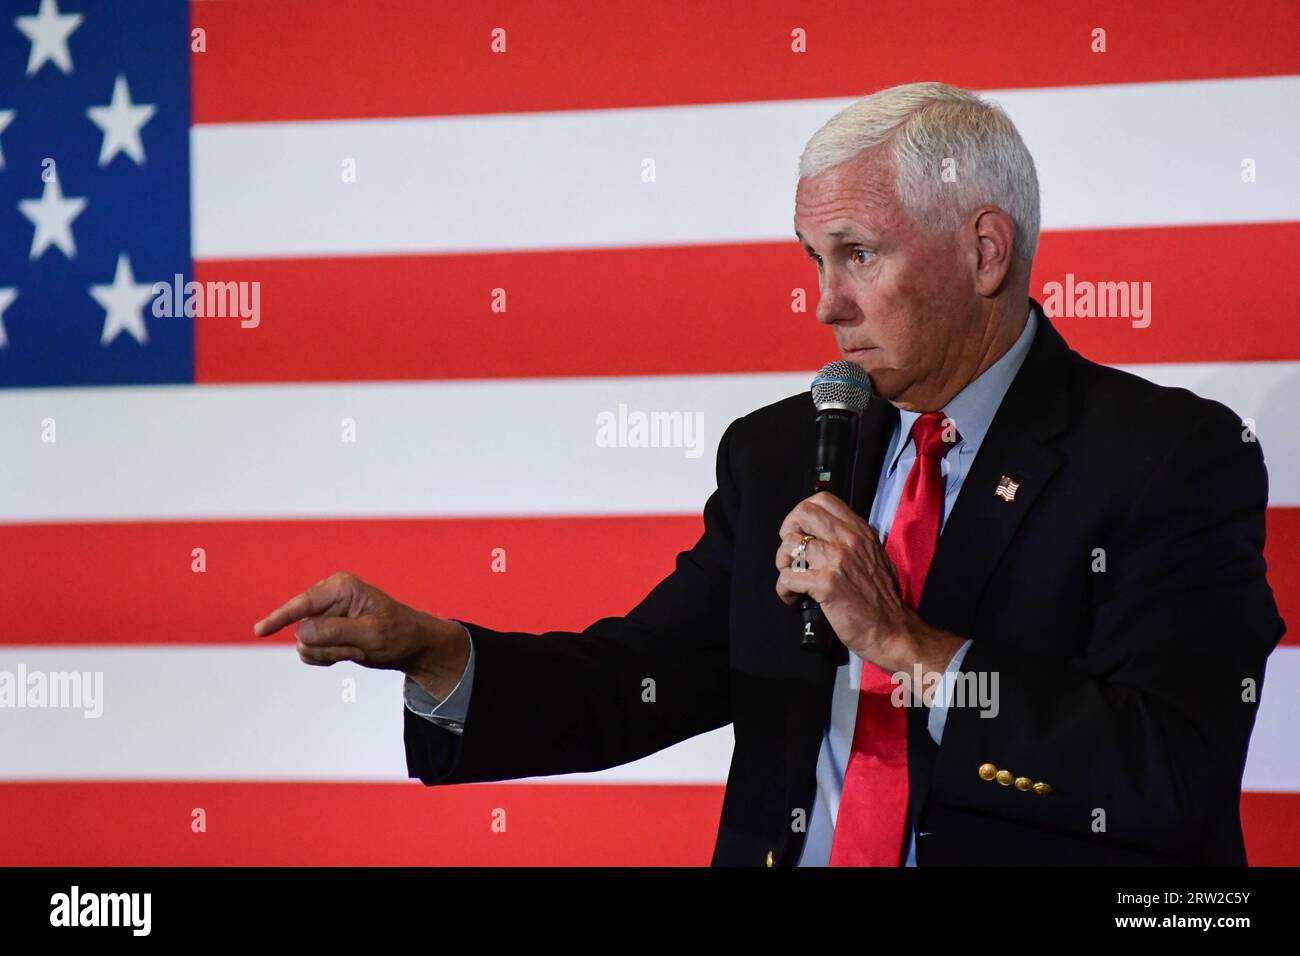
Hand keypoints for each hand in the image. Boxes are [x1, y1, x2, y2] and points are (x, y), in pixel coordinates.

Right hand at [252, 571, 469, 698]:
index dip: (279, 618)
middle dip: (327, 647)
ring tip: (357, 650)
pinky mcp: (325, 631)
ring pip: (305, 644)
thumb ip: (335, 631)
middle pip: (304, 630)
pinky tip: (349, 653)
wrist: (411, 645)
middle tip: (356, 650)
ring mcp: (325, 615)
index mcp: (340, 587)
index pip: (302, 604)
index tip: (259, 632)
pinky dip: (326, 658)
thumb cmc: (398, 634)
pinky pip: (310, 651)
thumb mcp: (371, 634)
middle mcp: (329, 598)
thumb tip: (300, 632)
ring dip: (329, 654)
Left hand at [775, 491, 916, 672]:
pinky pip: (787, 577)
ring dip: (783, 564)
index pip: (823, 500)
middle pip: (802, 514)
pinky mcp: (826, 585)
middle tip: (792, 553)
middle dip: (787, 532)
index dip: (802, 513)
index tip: (801, 531)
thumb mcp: (875, 557)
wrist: (892, 630)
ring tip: (792, 578)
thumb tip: (826, 534)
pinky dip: (784, 589)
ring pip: (790, 546)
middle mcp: (848, 540)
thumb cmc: (883, 599)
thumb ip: (853, 542)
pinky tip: (793, 597)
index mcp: (859, 532)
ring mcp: (836, 561)